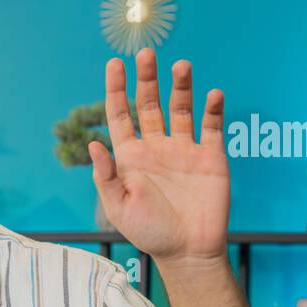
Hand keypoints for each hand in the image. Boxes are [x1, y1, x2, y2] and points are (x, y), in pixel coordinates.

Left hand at [87, 49, 228, 265]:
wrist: (188, 252)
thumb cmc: (149, 233)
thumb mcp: (119, 208)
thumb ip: (105, 176)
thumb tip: (94, 144)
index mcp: (131, 156)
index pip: (120, 115)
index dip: (116, 89)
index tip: (115, 64)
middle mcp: (156, 147)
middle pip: (149, 104)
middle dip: (147, 79)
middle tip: (146, 54)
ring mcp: (184, 150)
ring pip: (181, 108)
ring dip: (181, 87)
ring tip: (181, 66)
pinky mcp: (211, 157)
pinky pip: (212, 126)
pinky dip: (212, 109)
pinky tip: (211, 94)